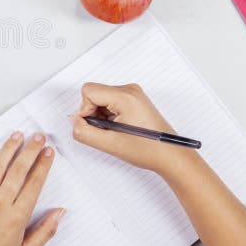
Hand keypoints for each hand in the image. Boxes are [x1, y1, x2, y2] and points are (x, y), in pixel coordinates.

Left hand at [0, 132, 64, 245]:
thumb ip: (45, 231)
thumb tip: (60, 213)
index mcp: (17, 218)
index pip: (34, 184)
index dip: (43, 165)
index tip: (49, 153)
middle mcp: (0, 205)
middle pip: (18, 170)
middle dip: (30, 150)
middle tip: (38, 137)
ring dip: (9, 149)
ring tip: (18, 135)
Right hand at [71, 82, 196, 177]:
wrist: (171, 155)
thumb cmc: (148, 150)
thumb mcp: (110, 144)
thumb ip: (84, 132)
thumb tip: (74, 122)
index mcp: (125, 97)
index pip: (88, 91)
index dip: (84, 110)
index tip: (94, 126)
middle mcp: (130, 90)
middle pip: (94, 93)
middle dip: (93, 113)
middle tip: (107, 131)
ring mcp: (133, 93)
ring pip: (101, 98)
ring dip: (101, 116)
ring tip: (116, 131)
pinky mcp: (134, 99)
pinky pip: (109, 101)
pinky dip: (108, 115)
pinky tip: (120, 128)